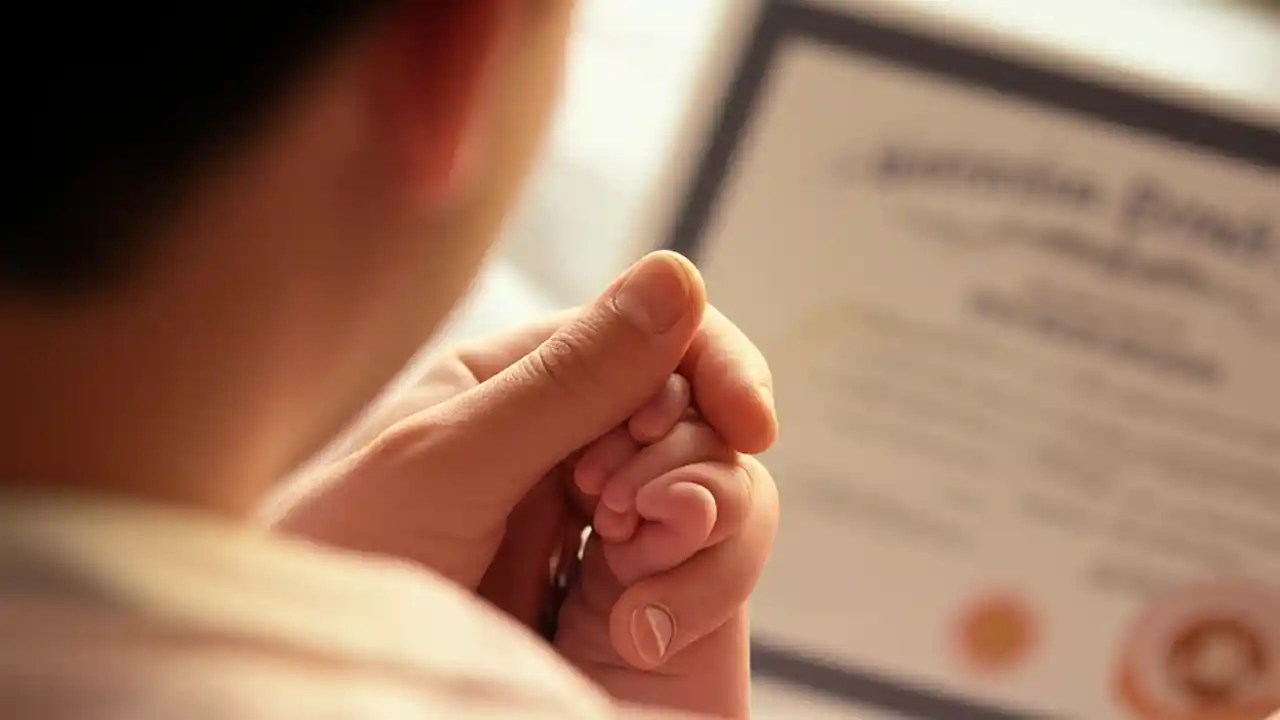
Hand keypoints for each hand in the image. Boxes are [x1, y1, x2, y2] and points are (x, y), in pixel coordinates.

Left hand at [272, 252, 776, 630]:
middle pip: (696, 414)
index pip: (647, 338)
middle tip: (629, 515)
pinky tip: (637, 628)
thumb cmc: (342, 561)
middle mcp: (570, 447)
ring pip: (718, 491)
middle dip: (694, 457)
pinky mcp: (628, 604)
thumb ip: (567, 378)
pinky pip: (709, 573)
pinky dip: (696, 591)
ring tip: (630, 582)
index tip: (746, 416)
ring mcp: (602, 528)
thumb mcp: (449, 458)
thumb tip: (679, 278)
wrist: (325, 683)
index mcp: (518, 385)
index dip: (710, 363)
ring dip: (700, 525)